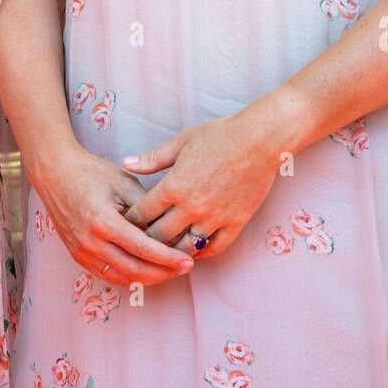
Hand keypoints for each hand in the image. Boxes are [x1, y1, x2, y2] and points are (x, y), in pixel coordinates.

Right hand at [28, 142, 195, 288]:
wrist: (55, 173)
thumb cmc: (90, 172)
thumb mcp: (123, 182)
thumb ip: (146, 207)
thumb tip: (169, 228)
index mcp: (103, 222)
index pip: (142, 248)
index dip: (167, 258)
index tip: (187, 261)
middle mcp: (90, 242)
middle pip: (134, 270)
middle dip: (163, 272)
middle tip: (185, 268)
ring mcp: (81, 252)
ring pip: (122, 277)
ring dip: (148, 278)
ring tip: (169, 270)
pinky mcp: (77, 256)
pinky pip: (108, 274)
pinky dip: (130, 276)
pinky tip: (146, 269)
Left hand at [119, 108, 281, 260]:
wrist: (260, 139)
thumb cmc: (219, 135)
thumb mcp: (181, 142)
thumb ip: (153, 158)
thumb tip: (127, 163)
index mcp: (174, 186)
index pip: (143, 213)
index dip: (131, 220)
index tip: (128, 221)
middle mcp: (191, 207)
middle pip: (159, 236)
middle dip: (147, 239)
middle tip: (142, 239)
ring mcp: (214, 218)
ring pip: (185, 248)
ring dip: (173, 250)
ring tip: (166, 248)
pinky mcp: (235, 224)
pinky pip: (213, 248)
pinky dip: (201, 252)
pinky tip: (194, 248)